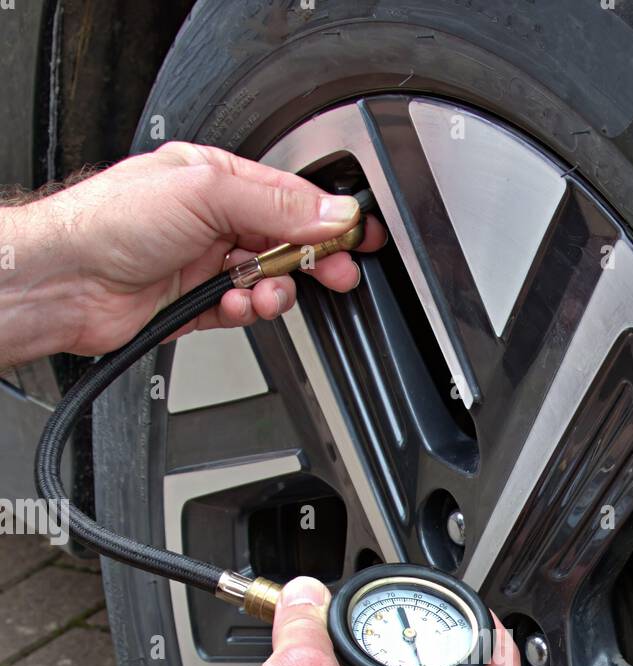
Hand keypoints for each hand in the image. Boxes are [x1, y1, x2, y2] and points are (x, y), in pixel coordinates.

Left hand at [1, 142, 385, 363]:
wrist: (67, 280)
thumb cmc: (112, 221)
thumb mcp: (206, 193)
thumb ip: (276, 204)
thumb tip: (329, 212)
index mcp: (215, 178)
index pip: (289, 196)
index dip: (327, 218)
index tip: (358, 236)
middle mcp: (210, 218)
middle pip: (283, 241)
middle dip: (312, 260)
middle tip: (337, 275)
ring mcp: (202, 262)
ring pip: (265, 279)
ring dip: (275, 291)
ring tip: (269, 295)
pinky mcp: (193, 304)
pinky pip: (240, 311)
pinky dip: (247, 313)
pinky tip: (240, 307)